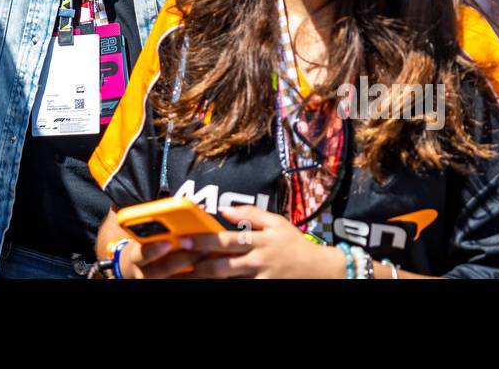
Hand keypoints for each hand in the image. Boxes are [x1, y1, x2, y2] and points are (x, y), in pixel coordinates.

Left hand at [134, 205, 348, 278]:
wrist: (322, 271)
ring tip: (186, 277)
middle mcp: (260, 261)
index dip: (204, 241)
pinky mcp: (264, 289)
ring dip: (206, 279)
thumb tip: (225, 209)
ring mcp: (262, 279)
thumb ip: (251, 214)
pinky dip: (224, 287)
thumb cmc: (295, 245)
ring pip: (229, 281)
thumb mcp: (277, 223)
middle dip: (198, 266)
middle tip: (176, 264)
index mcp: (261, 240)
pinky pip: (240, 289)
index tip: (184, 239)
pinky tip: (207, 284)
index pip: (227, 241)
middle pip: (224, 266)